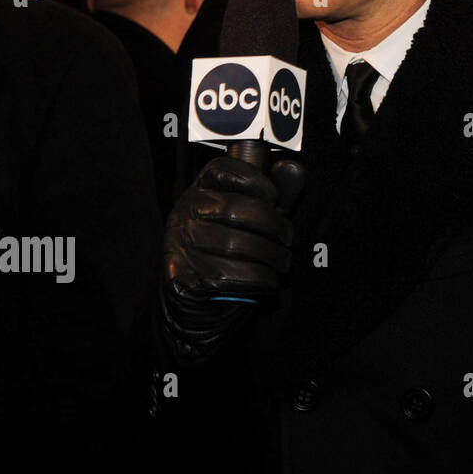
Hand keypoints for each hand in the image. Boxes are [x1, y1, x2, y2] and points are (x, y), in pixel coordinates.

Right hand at [160, 156, 303, 363]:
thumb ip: (275, 195)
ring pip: (235, 244)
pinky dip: (260, 278)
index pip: (220, 169)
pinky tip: (268, 280)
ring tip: (283, 261)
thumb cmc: (232, 254)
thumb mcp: (256, 219)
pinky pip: (230, 275)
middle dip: (273, 224)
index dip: (254, 180)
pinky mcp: (182, 277)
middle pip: (235, 209)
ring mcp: (178, 245)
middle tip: (289, 238)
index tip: (275, 198)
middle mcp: (183, 214)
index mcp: (200, 192)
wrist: (202, 304)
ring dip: (271, 255)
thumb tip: (294, 169)